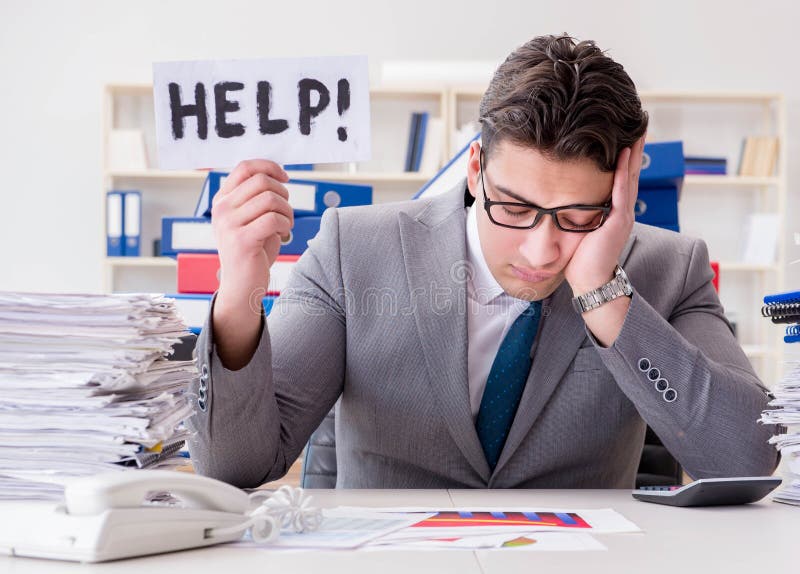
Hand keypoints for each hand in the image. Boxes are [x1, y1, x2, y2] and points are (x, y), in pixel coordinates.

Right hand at [211, 159, 293, 302]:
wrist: (242, 285)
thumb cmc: (251, 250)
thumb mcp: (250, 217)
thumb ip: (256, 196)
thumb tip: (277, 174)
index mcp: (222, 200)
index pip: (245, 167)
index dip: (269, 167)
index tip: (284, 178)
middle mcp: (221, 209)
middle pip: (262, 181)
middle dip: (283, 194)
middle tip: (286, 211)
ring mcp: (228, 224)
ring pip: (270, 199)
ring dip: (287, 211)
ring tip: (286, 224)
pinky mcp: (241, 240)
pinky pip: (274, 219)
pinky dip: (286, 224)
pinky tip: (283, 233)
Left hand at [564, 134, 646, 294]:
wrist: (590, 281)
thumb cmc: (581, 258)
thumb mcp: (579, 227)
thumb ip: (577, 210)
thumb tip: (559, 195)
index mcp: (613, 209)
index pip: (621, 175)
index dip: (623, 154)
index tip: (623, 132)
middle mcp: (622, 209)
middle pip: (630, 171)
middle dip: (633, 147)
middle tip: (637, 121)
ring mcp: (622, 215)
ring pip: (630, 177)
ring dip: (632, 154)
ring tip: (636, 131)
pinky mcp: (618, 222)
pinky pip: (621, 193)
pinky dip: (622, 174)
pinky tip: (623, 156)